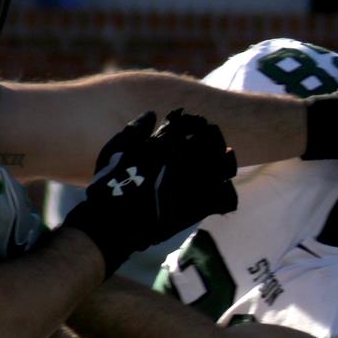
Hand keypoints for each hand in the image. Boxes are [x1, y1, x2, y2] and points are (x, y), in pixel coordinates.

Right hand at [62, 110, 237, 274]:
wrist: (114, 223)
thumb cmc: (109, 186)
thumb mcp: (114, 152)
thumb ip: (134, 130)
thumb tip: (152, 114)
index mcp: (165, 144)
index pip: (190, 122)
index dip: (192, 122)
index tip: (191, 124)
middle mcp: (185, 160)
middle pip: (211, 138)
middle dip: (210, 137)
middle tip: (206, 141)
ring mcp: (196, 184)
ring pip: (225, 163)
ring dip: (222, 159)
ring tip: (217, 161)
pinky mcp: (201, 208)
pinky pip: (227, 198)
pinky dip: (225, 193)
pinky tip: (218, 190)